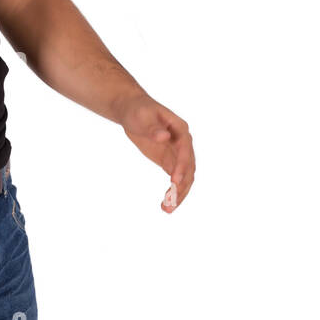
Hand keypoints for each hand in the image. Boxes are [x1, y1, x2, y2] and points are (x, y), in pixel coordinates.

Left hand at [118, 93, 195, 212]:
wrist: (131, 110)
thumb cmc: (137, 109)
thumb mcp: (142, 116)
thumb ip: (153, 128)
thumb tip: (164, 137)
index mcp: (180, 129)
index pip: (185, 150)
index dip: (182, 166)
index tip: (174, 181)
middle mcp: (183, 143)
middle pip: (189, 167)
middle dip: (181, 186)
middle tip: (170, 203)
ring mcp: (177, 153)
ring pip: (184, 177)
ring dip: (179, 194)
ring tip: (167, 209)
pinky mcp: (169, 161)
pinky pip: (175, 179)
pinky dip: (173, 192)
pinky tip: (166, 204)